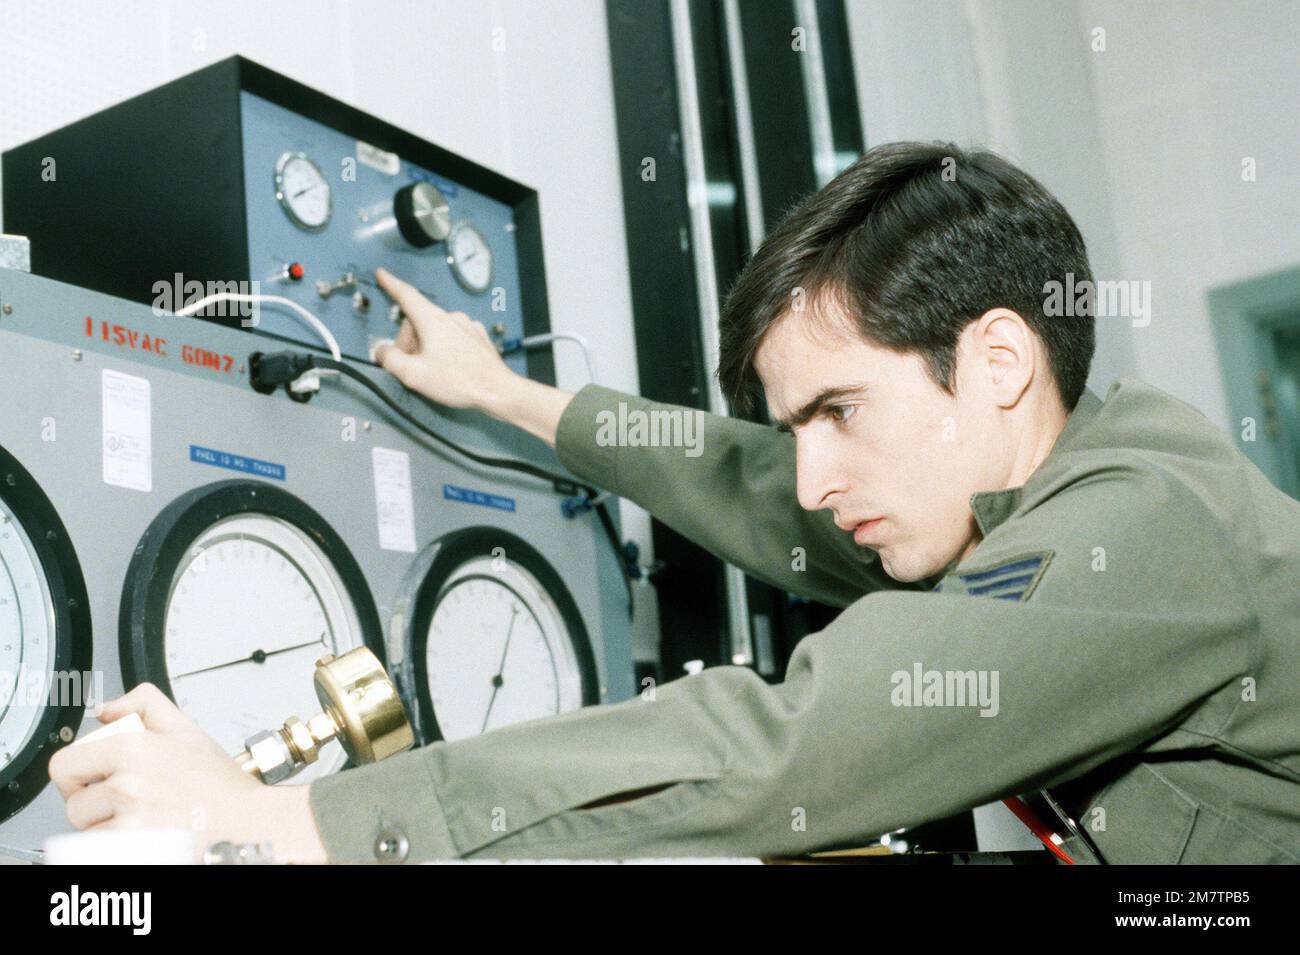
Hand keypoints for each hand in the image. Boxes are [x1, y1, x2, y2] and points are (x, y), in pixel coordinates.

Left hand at [48, 684, 327, 862]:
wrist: (248, 824)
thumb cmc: (222, 786)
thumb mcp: (188, 730)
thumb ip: (144, 704)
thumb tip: (105, 709)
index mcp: (133, 749)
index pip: (65, 765)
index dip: (77, 774)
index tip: (94, 779)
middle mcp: (127, 785)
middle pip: (74, 804)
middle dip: (95, 806)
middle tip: (126, 803)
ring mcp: (128, 822)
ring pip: (88, 832)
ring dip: (108, 829)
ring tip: (142, 821)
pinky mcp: (132, 852)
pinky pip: (103, 852)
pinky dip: (119, 848)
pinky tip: (146, 837)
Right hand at [373, 267, 514, 410]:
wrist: (497, 391)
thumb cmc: (461, 381)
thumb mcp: (414, 374)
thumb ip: (390, 359)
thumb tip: (382, 351)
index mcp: (433, 320)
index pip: (407, 295)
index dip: (391, 284)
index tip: (383, 275)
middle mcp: (452, 318)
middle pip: (419, 320)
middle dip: (409, 340)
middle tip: (409, 364)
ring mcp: (468, 327)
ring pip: (436, 330)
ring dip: (427, 346)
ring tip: (432, 370)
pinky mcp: (478, 338)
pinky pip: (453, 337)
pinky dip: (445, 348)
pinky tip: (448, 367)